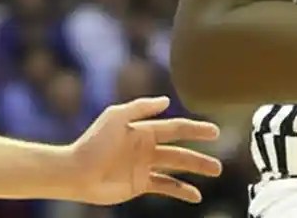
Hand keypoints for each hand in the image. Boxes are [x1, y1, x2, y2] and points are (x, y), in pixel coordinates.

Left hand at [69, 96, 222, 204]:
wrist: (76, 172)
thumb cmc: (93, 142)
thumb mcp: (115, 117)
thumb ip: (140, 108)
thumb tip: (166, 101)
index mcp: (144, 130)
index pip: (176, 128)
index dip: (196, 129)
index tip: (215, 132)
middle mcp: (147, 147)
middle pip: (180, 150)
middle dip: (200, 155)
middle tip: (220, 162)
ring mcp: (145, 166)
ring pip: (177, 168)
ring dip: (196, 170)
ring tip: (215, 172)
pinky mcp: (140, 184)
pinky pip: (165, 186)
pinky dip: (181, 191)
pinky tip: (195, 195)